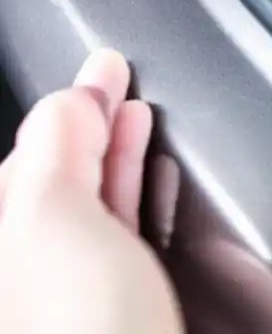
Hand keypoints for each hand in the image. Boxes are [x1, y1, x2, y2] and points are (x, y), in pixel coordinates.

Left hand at [0, 50, 182, 332]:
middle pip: (58, 178)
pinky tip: (155, 193)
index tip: (103, 66)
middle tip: (115, 79)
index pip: (29, 154)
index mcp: (6, 238)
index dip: (70, 103)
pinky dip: (140, 202)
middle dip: (90, 124)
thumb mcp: (49, 214)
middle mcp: (32, 267)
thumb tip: (70, 100)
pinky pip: (125, 240)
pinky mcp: (121, 315)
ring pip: (94, 208)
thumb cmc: (77, 330)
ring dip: (118, 157)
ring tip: (138, 119)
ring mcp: (75, 294)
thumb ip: (55, 150)